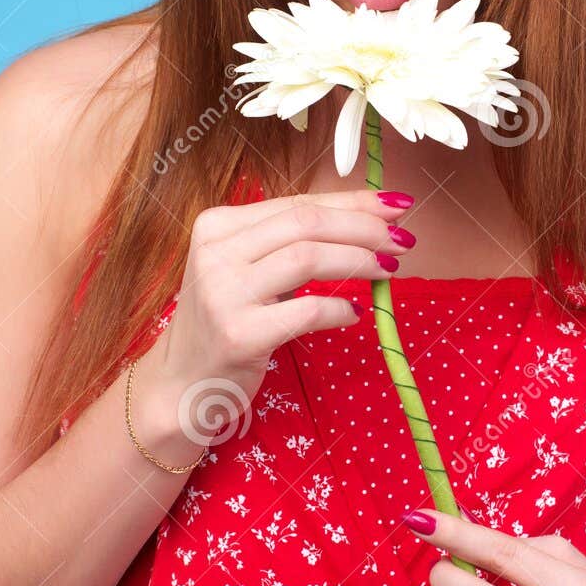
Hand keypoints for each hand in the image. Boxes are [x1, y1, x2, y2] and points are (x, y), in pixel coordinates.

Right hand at [132, 188, 415, 465]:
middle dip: (364, 228)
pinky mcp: (239, 334)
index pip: (297, 204)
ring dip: (360, 261)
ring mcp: (224, 293)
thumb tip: (366, 219)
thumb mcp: (245, 270)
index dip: (352, 202)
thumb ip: (288, 242)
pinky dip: (340, 308)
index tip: (394, 206)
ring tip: (390, 270)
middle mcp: (215, 252)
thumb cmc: (225, 321)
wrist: (184, 382)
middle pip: (306, 224)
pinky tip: (356, 312)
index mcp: (217, 225)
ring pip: (308, 258)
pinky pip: (307, 311)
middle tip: (402, 240)